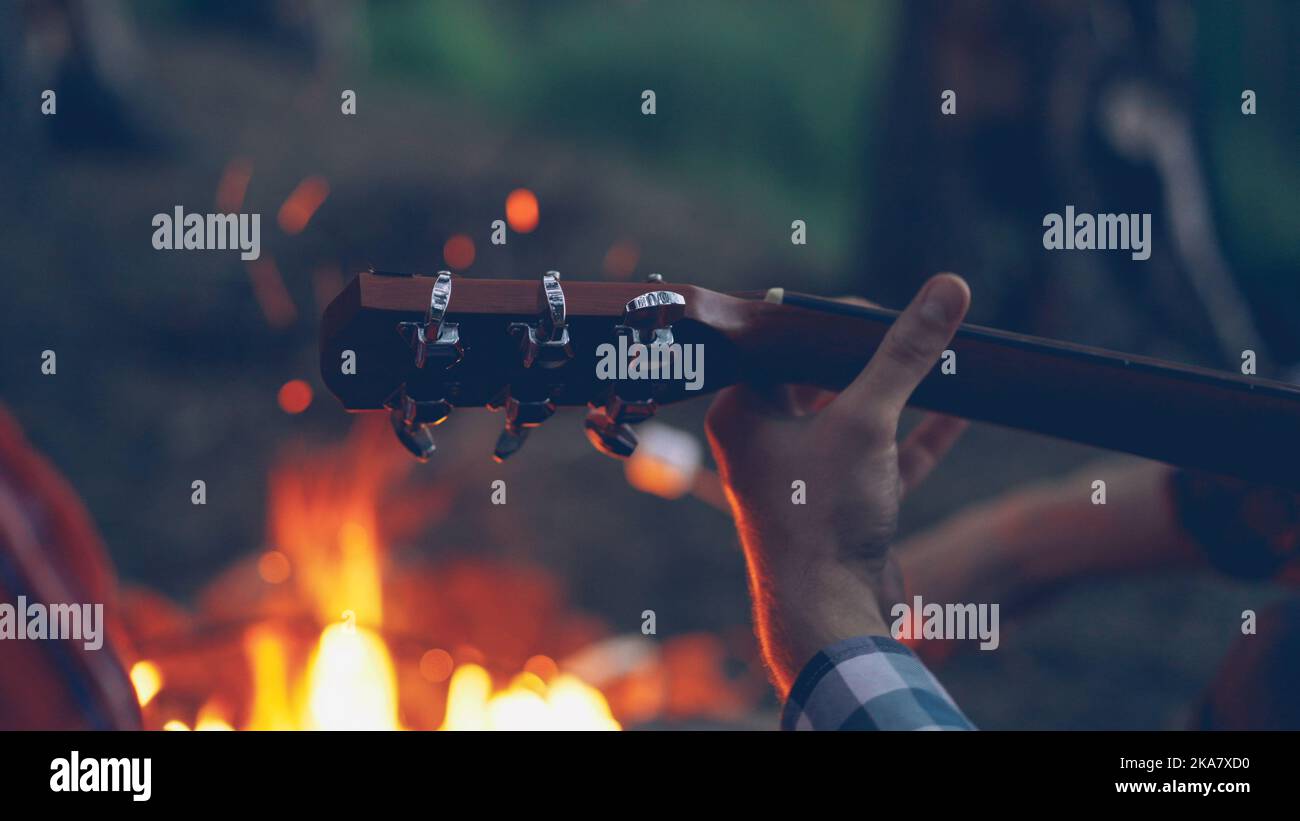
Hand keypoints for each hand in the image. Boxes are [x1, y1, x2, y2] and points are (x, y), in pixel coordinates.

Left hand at [705, 274, 971, 693]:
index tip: (877, 308)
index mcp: (742, 414)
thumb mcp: (866, 420)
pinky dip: (917, 434)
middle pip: (821, 377)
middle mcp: (764, 442)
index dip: (830, 323)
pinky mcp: (841, 504)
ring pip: (855, 417)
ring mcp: (804, 475)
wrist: (830, 616)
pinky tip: (959, 406)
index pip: (784, 346)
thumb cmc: (822, 517)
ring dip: (900, 392)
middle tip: (914, 326)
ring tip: (941, 355)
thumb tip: (946, 291)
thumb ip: (905, 354)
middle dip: (872, 355)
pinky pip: (882, 457)